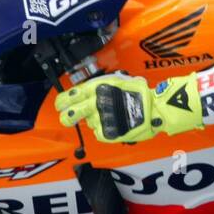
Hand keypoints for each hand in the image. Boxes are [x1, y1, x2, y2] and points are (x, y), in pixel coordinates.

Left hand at [56, 72, 201, 143]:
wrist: (154, 109)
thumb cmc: (139, 93)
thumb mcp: (117, 80)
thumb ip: (100, 87)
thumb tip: (85, 92)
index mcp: (97, 88)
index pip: (70, 96)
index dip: (62, 101)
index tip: (60, 104)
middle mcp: (95, 103)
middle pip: (70, 114)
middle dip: (67, 117)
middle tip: (67, 118)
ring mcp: (100, 119)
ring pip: (88, 123)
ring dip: (94, 121)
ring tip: (108, 117)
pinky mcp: (107, 133)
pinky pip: (99, 132)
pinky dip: (104, 130)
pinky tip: (114, 124)